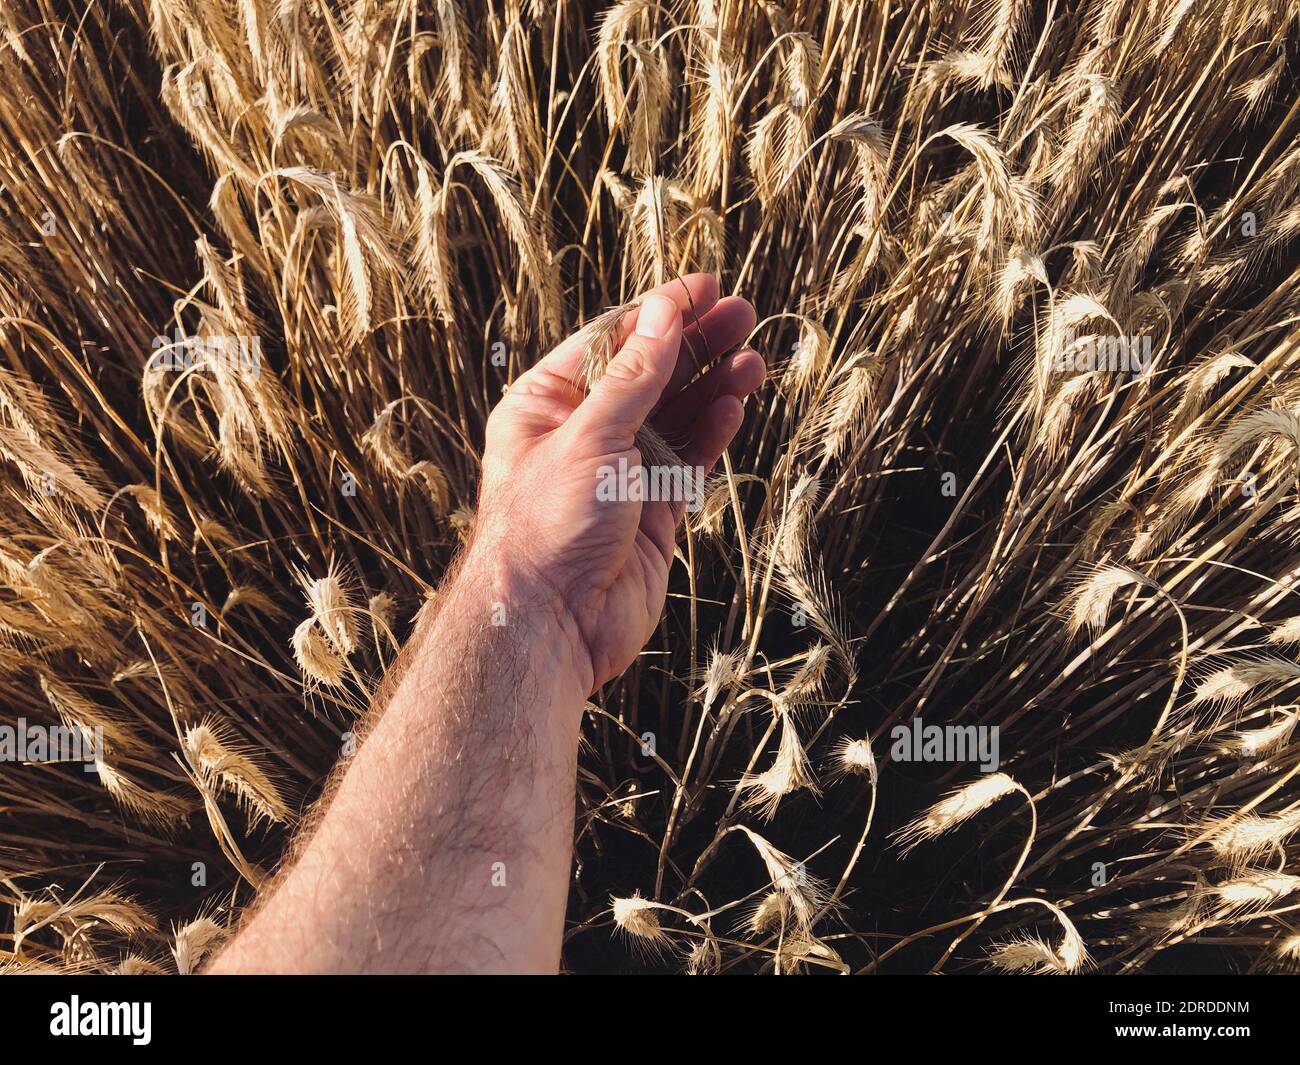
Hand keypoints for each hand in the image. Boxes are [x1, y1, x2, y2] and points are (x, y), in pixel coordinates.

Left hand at [463, 274, 761, 696]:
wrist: (550, 624)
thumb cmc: (546, 526)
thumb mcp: (588, 437)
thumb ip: (633, 377)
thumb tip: (664, 313)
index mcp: (546, 406)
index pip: (610, 343)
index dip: (659, 313)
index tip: (704, 287)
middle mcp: (583, 434)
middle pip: (649, 375)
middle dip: (695, 343)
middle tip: (743, 312)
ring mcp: (620, 473)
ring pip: (676, 416)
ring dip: (713, 384)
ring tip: (753, 356)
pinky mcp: (652, 511)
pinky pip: (688, 460)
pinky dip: (712, 432)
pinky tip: (734, 403)